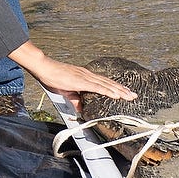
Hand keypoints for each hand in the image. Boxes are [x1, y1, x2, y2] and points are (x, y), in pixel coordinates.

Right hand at [12, 42, 137, 106]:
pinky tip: (116, 95)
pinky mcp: (80, 81)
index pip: (104, 83)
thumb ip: (75, 100)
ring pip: (106, 85)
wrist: (43, 67)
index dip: (116, 88)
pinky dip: (108, 91)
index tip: (126, 93)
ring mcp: (85, 77)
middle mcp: (88, 75)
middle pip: (109, 83)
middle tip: (134, 95)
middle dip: (122, 90)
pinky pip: (97, 87)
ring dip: (119, 91)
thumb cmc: (53, 77)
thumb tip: (81, 110)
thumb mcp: (66, 92)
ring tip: (130, 96)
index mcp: (86, 77)